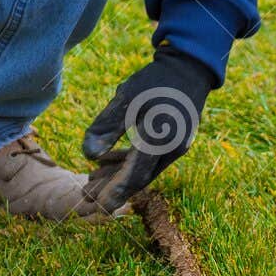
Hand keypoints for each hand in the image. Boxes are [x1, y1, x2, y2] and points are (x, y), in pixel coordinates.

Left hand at [82, 50, 216, 212]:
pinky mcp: (176, 142)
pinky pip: (151, 160)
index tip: (99, 207)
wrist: (189, 68)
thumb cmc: (155, 80)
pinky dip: (130, 163)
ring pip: (144, 170)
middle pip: (139, 177)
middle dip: (112, 188)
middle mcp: (173, 149)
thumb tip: (87, 155)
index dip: (116, 192)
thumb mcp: (126, 99)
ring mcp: (177, 147)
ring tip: (91, 179)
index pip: (135, 175)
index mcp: (161, 140)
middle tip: (86, 195)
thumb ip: (107, 127)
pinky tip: (108, 161)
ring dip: (118, 176)